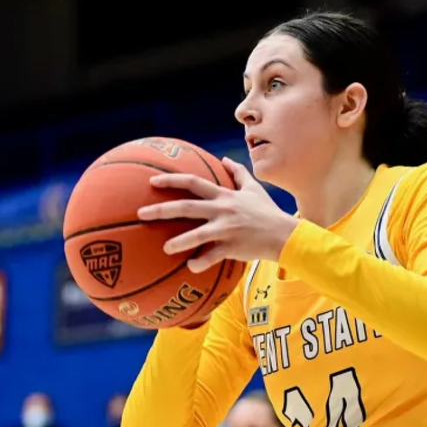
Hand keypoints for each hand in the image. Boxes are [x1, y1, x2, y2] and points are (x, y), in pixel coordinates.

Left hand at [140, 157, 299, 273]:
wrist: (284, 234)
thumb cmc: (267, 212)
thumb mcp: (254, 188)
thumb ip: (238, 173)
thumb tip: (225, 159)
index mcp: (224, 196)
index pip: (194, 183)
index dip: (172, 180)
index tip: (152, 181)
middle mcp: (222, 210)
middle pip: (187, 207)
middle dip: (161, 210)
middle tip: (141, 214)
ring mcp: (226, 229)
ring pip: (197, 234)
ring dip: (179, 241)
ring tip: (165, 248)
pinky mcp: (232, 247)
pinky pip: (212, 257)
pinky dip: (200, 263)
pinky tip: (190, 267)